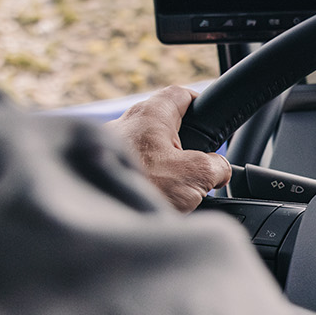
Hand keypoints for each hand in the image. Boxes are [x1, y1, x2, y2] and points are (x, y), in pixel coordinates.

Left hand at [103, 86, 232, 212]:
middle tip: (195, 164)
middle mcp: (123, 124)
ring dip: (160, 165)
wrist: (99, 219)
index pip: (179, 94)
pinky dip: (143, 179)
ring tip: (171, 188)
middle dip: (181, 143)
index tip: (210, 117)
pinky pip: (129, 168)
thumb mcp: (197, 175)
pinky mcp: (96, 169)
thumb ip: (217, 166)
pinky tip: (150, 199)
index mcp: (149, 115)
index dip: (199, 102)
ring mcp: (105, 146)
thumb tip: (219, 170)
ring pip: (144, 148)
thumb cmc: (141, 189)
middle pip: (161, 123)